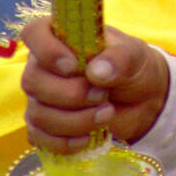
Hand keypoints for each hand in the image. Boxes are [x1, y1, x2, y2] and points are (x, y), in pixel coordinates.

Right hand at [21, 17, 169, 153]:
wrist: (143, 99)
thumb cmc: (132, 67)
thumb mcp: (135, 55)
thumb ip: (119, 58)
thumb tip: (96, 72)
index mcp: (61, 37)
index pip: (34, 33)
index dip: (47, 51)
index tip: (73, 66)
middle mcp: (44, 65)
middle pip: (33, 81)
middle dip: (70, 94)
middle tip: (103, 95)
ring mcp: (42, 97)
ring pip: (38, 113)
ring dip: (74, 120)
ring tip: (107, 113)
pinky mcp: (46, 126)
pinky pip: (39, 138)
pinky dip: (64, 142)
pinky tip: (88, 138)